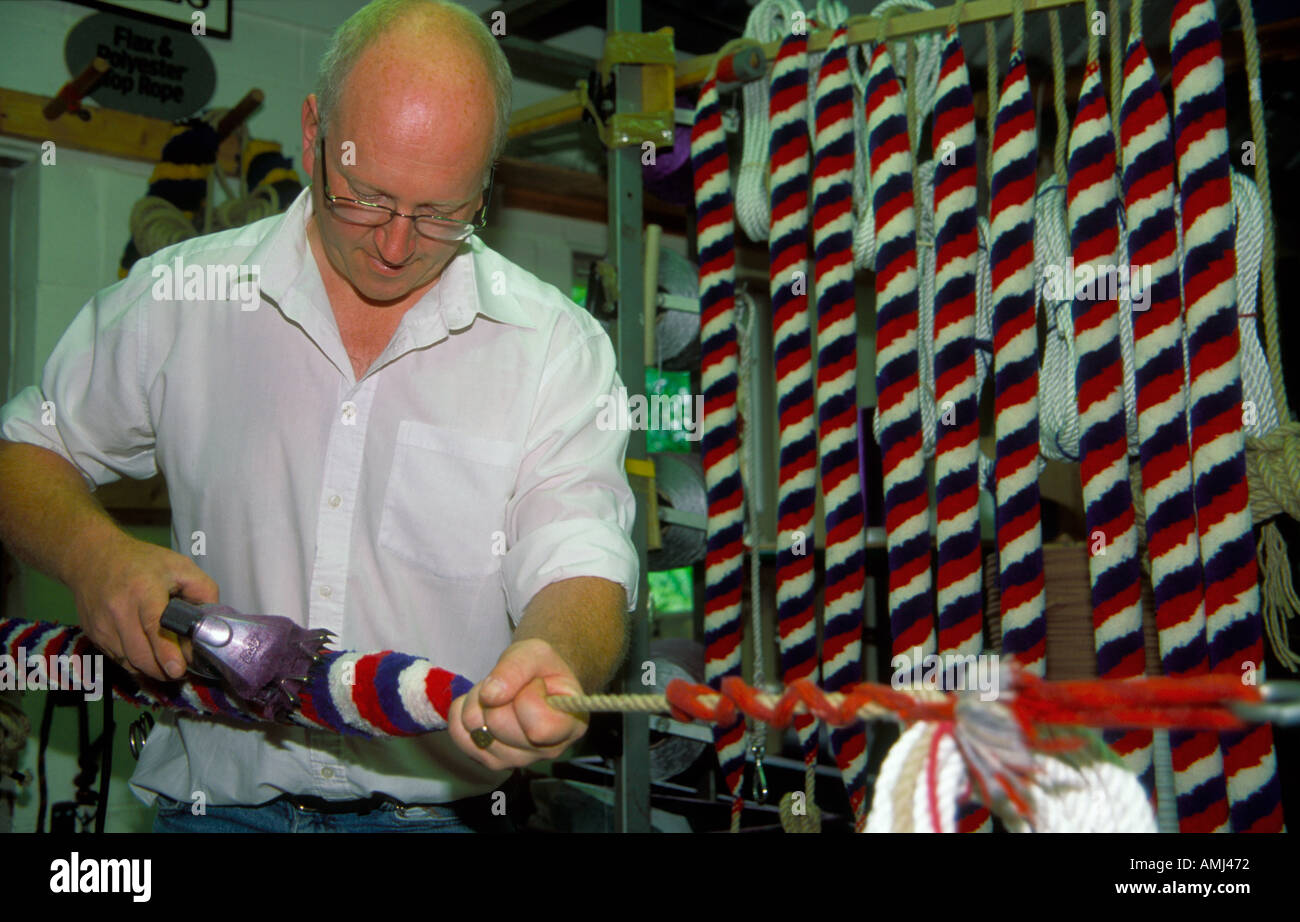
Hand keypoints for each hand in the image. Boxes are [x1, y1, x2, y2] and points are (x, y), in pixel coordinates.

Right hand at [71, 530, 218, 681]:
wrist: (92, 558)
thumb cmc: (141, 562)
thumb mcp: (180, 566)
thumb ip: (203, 591)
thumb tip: (212, 622)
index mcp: (144, 590)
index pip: (154, 626)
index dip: (166, 651)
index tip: (178, 669)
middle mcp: (119, 610)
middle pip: (141, 654)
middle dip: (164, 670)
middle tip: (182, 669)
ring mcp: (103, 626)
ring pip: (130, 663)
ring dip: (151, 669)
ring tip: (168, 663)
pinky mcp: (94, 636)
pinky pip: (119, 659)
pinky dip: (136, 663)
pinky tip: (149, 655)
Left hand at [448, 638, 588, 770]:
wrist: (536, 681)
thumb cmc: (542, 669)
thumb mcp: (536, 653)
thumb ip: (516, 667)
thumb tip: (490, 696)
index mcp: (571, 727)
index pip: (538, 726)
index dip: (528, 696)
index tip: (536, 683)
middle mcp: (547, 752)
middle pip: (500, 724)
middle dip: (497, 694)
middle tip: (511, 685)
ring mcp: (517, 761)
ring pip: (476, 729)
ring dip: (478, 702)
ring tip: (499, 694)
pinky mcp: (491, 761)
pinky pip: (459, 735)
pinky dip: (462, 712)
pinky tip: (482, 706)